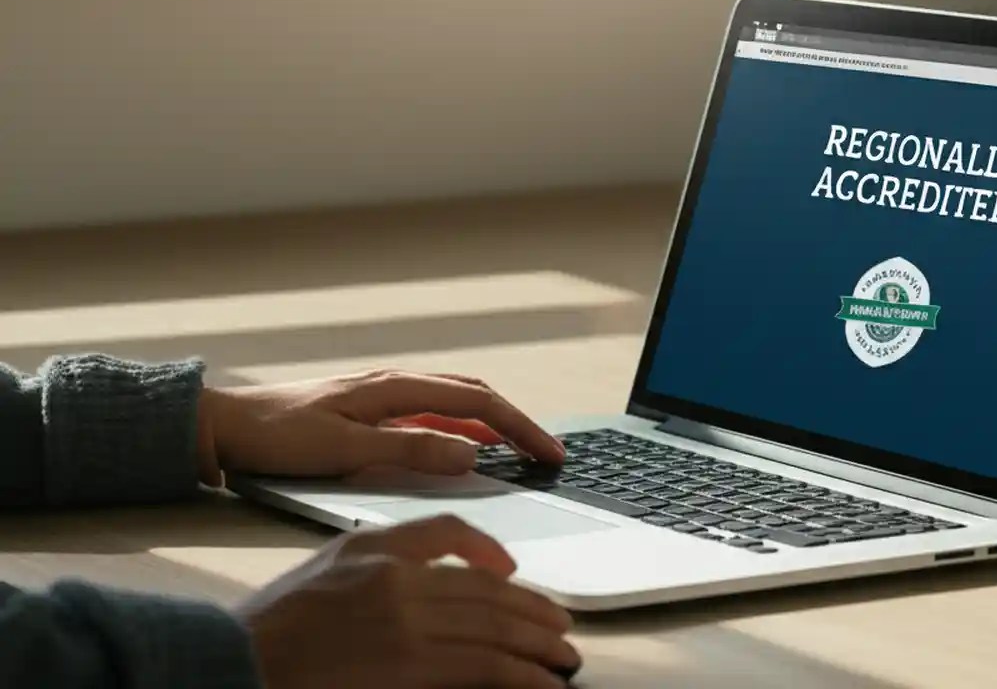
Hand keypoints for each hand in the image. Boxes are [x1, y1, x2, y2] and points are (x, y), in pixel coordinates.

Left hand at [197, 369, 564, 483]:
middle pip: (474, 396)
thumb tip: (471, 454)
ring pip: (456, 404)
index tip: (549, 453)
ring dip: (492, 424)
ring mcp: (383, 398)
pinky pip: (432, 416)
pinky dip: (463, 430)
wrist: (222, 428)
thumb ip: (410, 451)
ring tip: (520, 450)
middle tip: (547, 452)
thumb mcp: (346, 449)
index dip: (520, 428)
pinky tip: (467, 450)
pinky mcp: (371, 413)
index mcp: (394, 388)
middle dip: (516, 422)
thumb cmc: (277, 437)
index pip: (477, 403)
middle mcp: (394, 386)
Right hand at [238, 514, 579, 688]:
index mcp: (372, 544)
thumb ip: (371, 574)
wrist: (227, 662)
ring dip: (538, 643)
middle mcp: (396, 573)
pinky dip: (523, 674)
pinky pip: (485, 665)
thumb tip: (423, 597)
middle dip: (531, 609)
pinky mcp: (409, 663)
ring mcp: (405, 617)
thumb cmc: (262, 633)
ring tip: (564, 658)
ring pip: (493, 623)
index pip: (446, 529)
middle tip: (561, 625)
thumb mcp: (319, 577)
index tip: (509, 569)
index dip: (486, 549)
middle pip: (485, 586)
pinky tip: (543, 683)